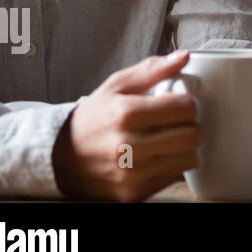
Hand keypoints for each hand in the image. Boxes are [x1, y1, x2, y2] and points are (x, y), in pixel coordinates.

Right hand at [52, 50, 201, 201]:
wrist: (60, 157)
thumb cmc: (92, 118)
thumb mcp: (116, 85)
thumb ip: (153, 69)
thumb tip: (184, 57)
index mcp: (125, 113)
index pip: (185, 108)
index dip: (188, 103)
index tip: (180, 104)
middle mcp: (127, 146)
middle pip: (192, 135)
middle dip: (191, 125)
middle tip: (179, 122)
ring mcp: (130, 174)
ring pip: (188, 159)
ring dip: (185, 148)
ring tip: (170, 139)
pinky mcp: (132, 194)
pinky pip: (173, 178)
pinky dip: (171, 166)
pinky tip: (157, 156)